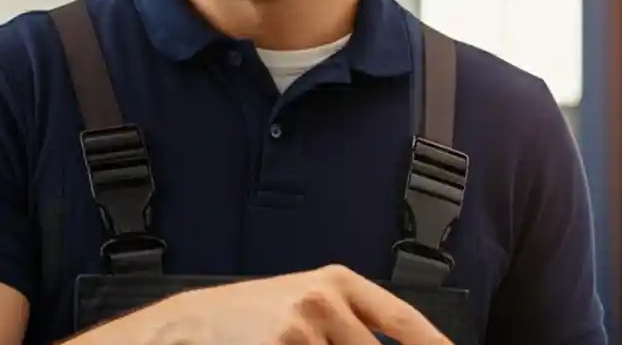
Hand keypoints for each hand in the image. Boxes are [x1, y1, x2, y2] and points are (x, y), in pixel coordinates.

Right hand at [98, 265, 452, 344]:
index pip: (403, 321)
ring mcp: (302, 329)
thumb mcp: (303, 304)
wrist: (188, 326)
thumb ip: (351, 324)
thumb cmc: (250, 319)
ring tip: (294, 344)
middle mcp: (324, 301)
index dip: (433, 344)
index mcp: (336, 282)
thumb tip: (404, 343)